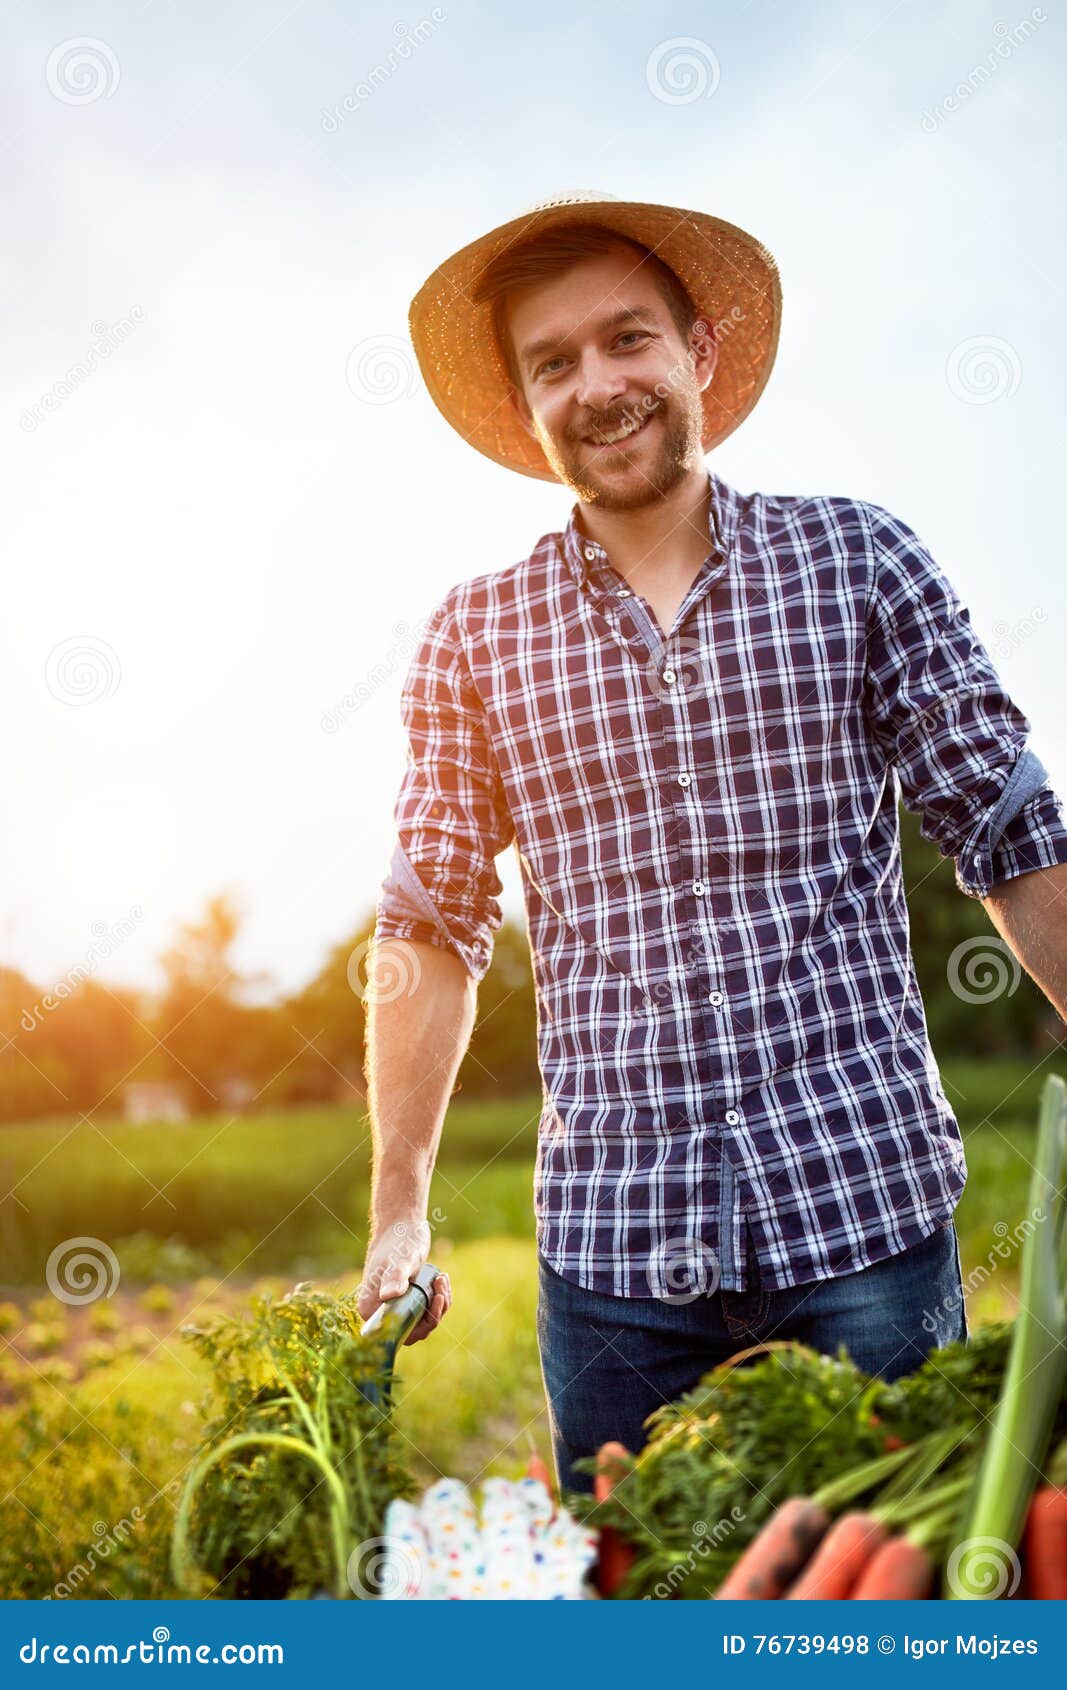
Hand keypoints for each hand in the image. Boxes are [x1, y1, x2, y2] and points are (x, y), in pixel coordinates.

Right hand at [356, 1217, 451, 1345]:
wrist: (401, 1224)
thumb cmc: (399, 1240)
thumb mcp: (401, 1259)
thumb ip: (395, 1276)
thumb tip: (389, 1296)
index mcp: (370, 1309)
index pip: (397, 1335)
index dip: (421, 1326)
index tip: (435, 1301)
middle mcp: (378, 1312)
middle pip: (412, 1330)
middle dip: (434, 1313)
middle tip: (442, 1287)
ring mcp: (392, 1306)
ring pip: (420, 1321)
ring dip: (438, 1304)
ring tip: (442, 1279)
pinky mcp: (404, 1299)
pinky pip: (422, 1310)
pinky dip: (437, 1299)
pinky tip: (442, 1280)